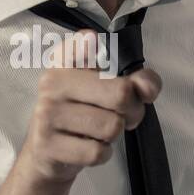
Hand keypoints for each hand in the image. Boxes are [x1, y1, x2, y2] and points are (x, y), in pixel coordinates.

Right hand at [21, 29, 160, 184]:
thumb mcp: (105, 91)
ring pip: (111, 126)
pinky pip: (97, 152)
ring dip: (114, 134)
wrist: (46, 154)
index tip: (92, 40)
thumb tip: (147, 88)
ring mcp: (47, 114)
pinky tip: (89, 147)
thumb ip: (134, 81)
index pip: (80, 44)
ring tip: (101, 132)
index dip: (89, 43)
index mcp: (65, 62)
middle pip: (120, 93)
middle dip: (133, 110)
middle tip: (126, 115)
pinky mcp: (48, 145)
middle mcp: (53, 83)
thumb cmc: (82, 116)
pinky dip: (103, 153)